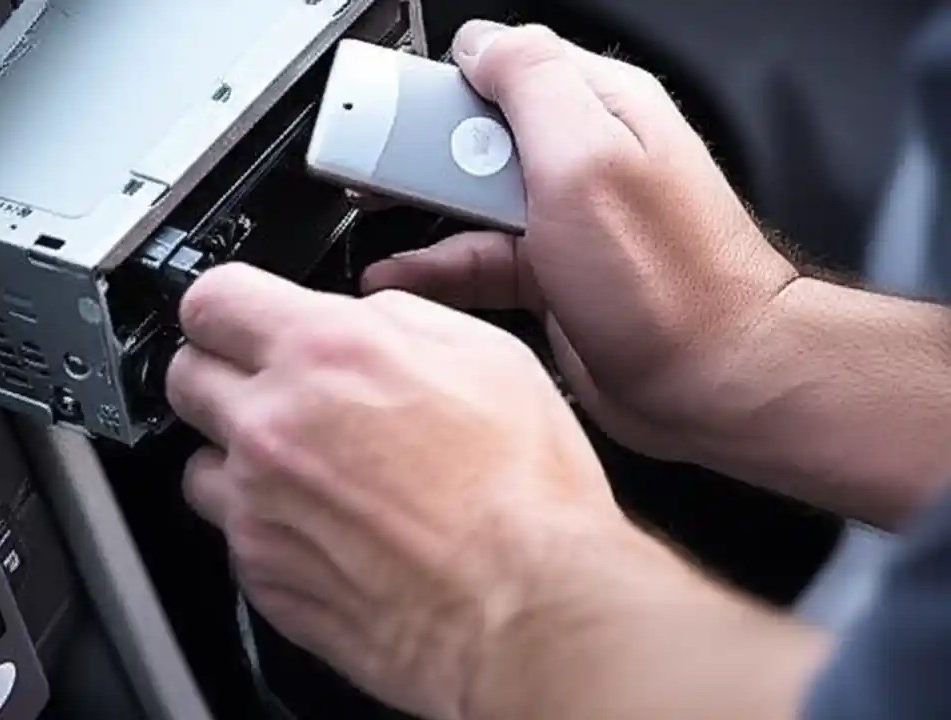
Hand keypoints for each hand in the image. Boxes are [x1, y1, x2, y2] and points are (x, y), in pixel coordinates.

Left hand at [165, 263, 625, 718]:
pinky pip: (231, 532)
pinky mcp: (260, 573)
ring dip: (238, 457)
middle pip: (185, 376)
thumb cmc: (524, 494)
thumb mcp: (487, 353)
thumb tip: (355, 316)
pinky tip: (326, 527)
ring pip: (199, 460)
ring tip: (307, 472)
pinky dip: (265, 523)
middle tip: (274, 390)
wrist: (529, 610)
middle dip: (222, 374)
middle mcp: (273, 424)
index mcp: (327, 354)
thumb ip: (396, 318)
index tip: (238, 317)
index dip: (225, 305)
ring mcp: (257, 505)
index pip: (211, 299)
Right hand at [362, 22, 797, 464]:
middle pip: (477, 133)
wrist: (710, 384)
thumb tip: (480, 43)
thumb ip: (532, 83)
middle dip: (418, 150)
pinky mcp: (551, 277)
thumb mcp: (590, 157)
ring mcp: (565, 221)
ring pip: (470, 199)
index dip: (440, 85)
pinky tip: (399, 275)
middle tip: (371, 170)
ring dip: (419, 211)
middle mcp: (582, 159)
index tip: (387, 113)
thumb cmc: (668, 278)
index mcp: (598, 109)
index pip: (502, 65)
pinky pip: (477, 261)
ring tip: (370, 216)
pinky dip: (435, 268)